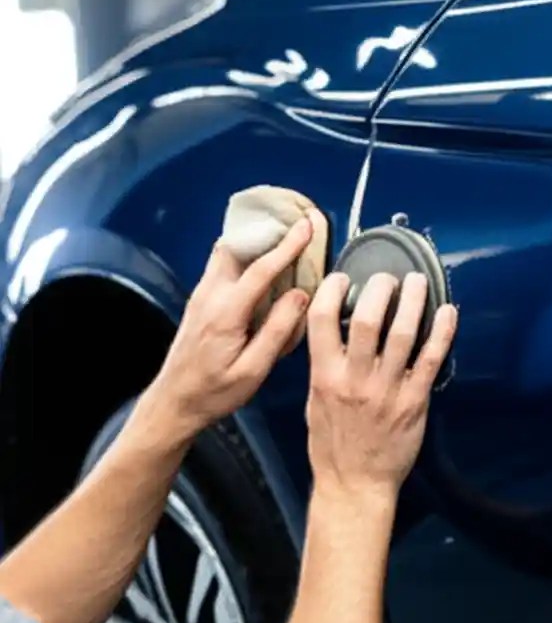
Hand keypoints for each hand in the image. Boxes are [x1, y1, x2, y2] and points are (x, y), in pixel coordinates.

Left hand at [145, 211, 319, 437]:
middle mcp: (209, 296)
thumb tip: (301, 296)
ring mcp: (201, 296)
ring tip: (281, 234)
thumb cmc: (215, 392)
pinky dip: (244, 254)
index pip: (260, 269)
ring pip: (226, 253)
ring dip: (253, 239)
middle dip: (265, 230)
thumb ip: (278, 330)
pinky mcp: (200, 301)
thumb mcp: (254, 369)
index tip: (307, 225)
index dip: (287, 246)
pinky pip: (223, 265)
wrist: (173, 402)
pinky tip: (262, 262)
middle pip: (235, 247)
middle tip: (293, 220)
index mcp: (225, 313)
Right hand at [304, 271, 457, 502]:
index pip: (321, 321)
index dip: (332, 292)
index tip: (343, 278)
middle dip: (379, 290)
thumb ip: (325, 367)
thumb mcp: (316, 401)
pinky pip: (432, 359)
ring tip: (416, 282)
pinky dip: (442, 331)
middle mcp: (355, 379)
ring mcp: (387, 390)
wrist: (355, 483)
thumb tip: (335, 332)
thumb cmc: (333, 444)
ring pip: (402, 334)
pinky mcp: (414, 401)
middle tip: (388, 278)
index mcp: (325, 377)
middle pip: (367, 320)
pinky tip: (447, 312)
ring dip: (412, 301)